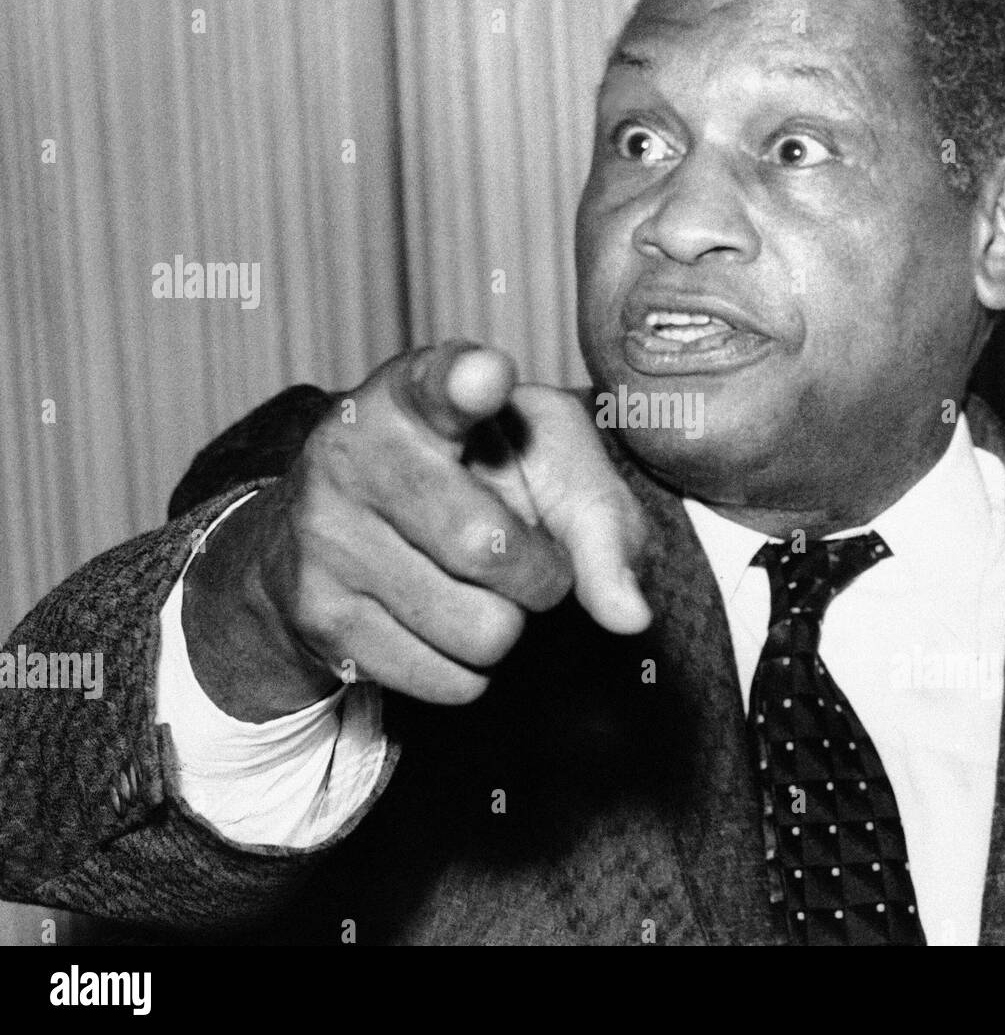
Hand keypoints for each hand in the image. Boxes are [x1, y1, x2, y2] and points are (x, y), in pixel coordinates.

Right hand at [183, 343, 650, 721]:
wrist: (351, 527)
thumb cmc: (477, 480)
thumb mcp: (551, 469)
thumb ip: (603, 524)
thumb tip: (630, 617)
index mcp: (416, 395)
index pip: (440, 385)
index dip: (466, 382)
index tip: (487, 376)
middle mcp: (356, 455)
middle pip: (491, 550)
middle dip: (541, 572)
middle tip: (519, 549)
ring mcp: (327, 538)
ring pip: (481, 632)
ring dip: (506, 624)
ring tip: (471, 582)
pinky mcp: (320, 617)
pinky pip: (450, 682)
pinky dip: (471, 667)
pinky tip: (440, 619)